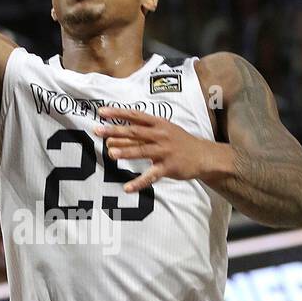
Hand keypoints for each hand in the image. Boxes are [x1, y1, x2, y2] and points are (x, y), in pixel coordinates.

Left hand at [94, 106, 217, 192]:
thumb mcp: (164, 130)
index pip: (135, 115)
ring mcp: (165, 151)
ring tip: (110, 154)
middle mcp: (161, 135)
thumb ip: (142, 132)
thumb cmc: (179, 142)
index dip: (118, 113)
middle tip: (98, 131)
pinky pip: (151, 176)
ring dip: (126, 152)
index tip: (102, 112)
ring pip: (142, 151)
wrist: (203, 155)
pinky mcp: (169, 167)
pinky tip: (127, 188)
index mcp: (158, 123)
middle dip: (115, 131)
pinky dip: (139, 183)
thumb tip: (116, 135)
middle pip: (134, 132)